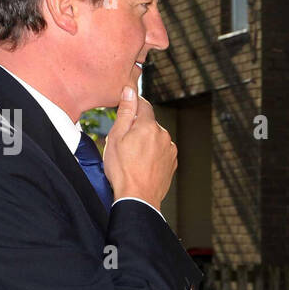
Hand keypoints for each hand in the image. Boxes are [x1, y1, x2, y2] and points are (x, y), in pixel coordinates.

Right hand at [102, 73, 176, 208]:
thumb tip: (130, 91)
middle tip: (124, 144)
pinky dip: (153, 154)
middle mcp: (164, 135)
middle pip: (149, 123)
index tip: (127, 110)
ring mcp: (170, 150)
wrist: (138, 198)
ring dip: (146, 142)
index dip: (134, 105)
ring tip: (133, 158)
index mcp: (149, 126)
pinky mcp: (173, 162)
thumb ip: (126, 112)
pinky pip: (161, 151)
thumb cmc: (123, 170)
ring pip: (156, 138)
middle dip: (138, 128)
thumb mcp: (116, 137)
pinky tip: (143, 164)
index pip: (144, 105)